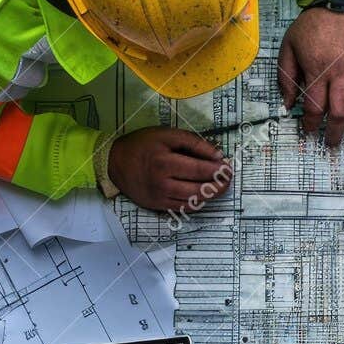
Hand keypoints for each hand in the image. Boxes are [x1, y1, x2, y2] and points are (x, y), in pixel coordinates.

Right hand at [104, 127, 232, 212]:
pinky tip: (204, 195)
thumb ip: (193, 143)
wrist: (115, 163)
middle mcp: (162, 182)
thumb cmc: (142, 145)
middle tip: (228, 180)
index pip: (199, 169)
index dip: (217, 170)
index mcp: (164, 162)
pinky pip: (183, 208)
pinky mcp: (158, 206)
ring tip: (220, 187)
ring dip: (211, 196)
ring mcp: (160, 197)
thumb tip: (217, 156)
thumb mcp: (167, 134)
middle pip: (199, 189)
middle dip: (218, 185)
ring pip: (193, 202)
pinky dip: (197, 203)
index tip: (228, 168)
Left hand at [278, 6, 343, 147]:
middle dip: (334, 132)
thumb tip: (288, 104)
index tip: (309, 131)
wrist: (336, 1)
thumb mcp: (288, 48)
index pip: (314, 107)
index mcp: (317, 69)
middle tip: (330, 141)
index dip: (310, 124)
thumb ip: (286, 77)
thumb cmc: (310, 25)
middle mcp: (339, 71)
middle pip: (339, 112)